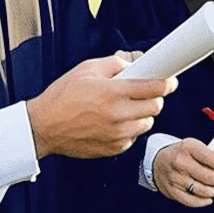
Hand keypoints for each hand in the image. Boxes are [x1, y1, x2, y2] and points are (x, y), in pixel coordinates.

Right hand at [26, 53, 175, 159]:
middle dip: (153, 98)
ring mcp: (117, 135)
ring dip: (142, 114)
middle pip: (156, 107)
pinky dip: (129, 129)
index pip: (154, 88)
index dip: (167, 83)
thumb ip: (115, 64)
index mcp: (113, 93)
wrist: (43, 127)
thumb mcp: (87, 69)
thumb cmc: (62, 97)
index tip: (171, 81)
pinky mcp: (113, 149)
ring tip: (125, 108)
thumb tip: (134, 64)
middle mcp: (118, 115)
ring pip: (147, 123)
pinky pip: (133, 137)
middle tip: (143, 93)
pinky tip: (114, 122)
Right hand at [152, 138, 213, 208]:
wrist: (158, 162)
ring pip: (203, 191)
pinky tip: (209, 198)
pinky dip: (203, 201)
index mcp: (188, 147)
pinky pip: (192, 201)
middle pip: (209, 177)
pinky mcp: (172, 191)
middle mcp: (180, 162)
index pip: (213, 159)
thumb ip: (210, 154)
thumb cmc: (180, 154)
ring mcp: (176, 178)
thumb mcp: (194, 145)